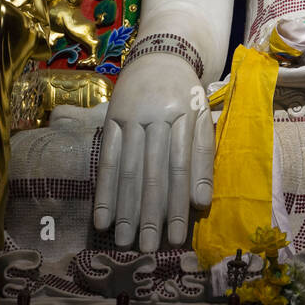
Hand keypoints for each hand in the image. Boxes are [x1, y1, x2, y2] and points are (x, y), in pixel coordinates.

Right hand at [94, 53, 213, 251]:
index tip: (178, 239)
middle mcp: (156, 117)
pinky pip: (106, 160)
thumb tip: (202, 203)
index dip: (179, 206)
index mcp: (184, 116)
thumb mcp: (203, 118)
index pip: (181, 168)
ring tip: (125, 242)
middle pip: (152, 174)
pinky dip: (104, 191)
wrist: (160, 54)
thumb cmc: (187, 95)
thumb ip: (203, 158)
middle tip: (148, 250)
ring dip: (125, 210)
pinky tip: (102, 218)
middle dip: (150, 215)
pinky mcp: (110, 121)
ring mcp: (130, 118)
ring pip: (127, 170)